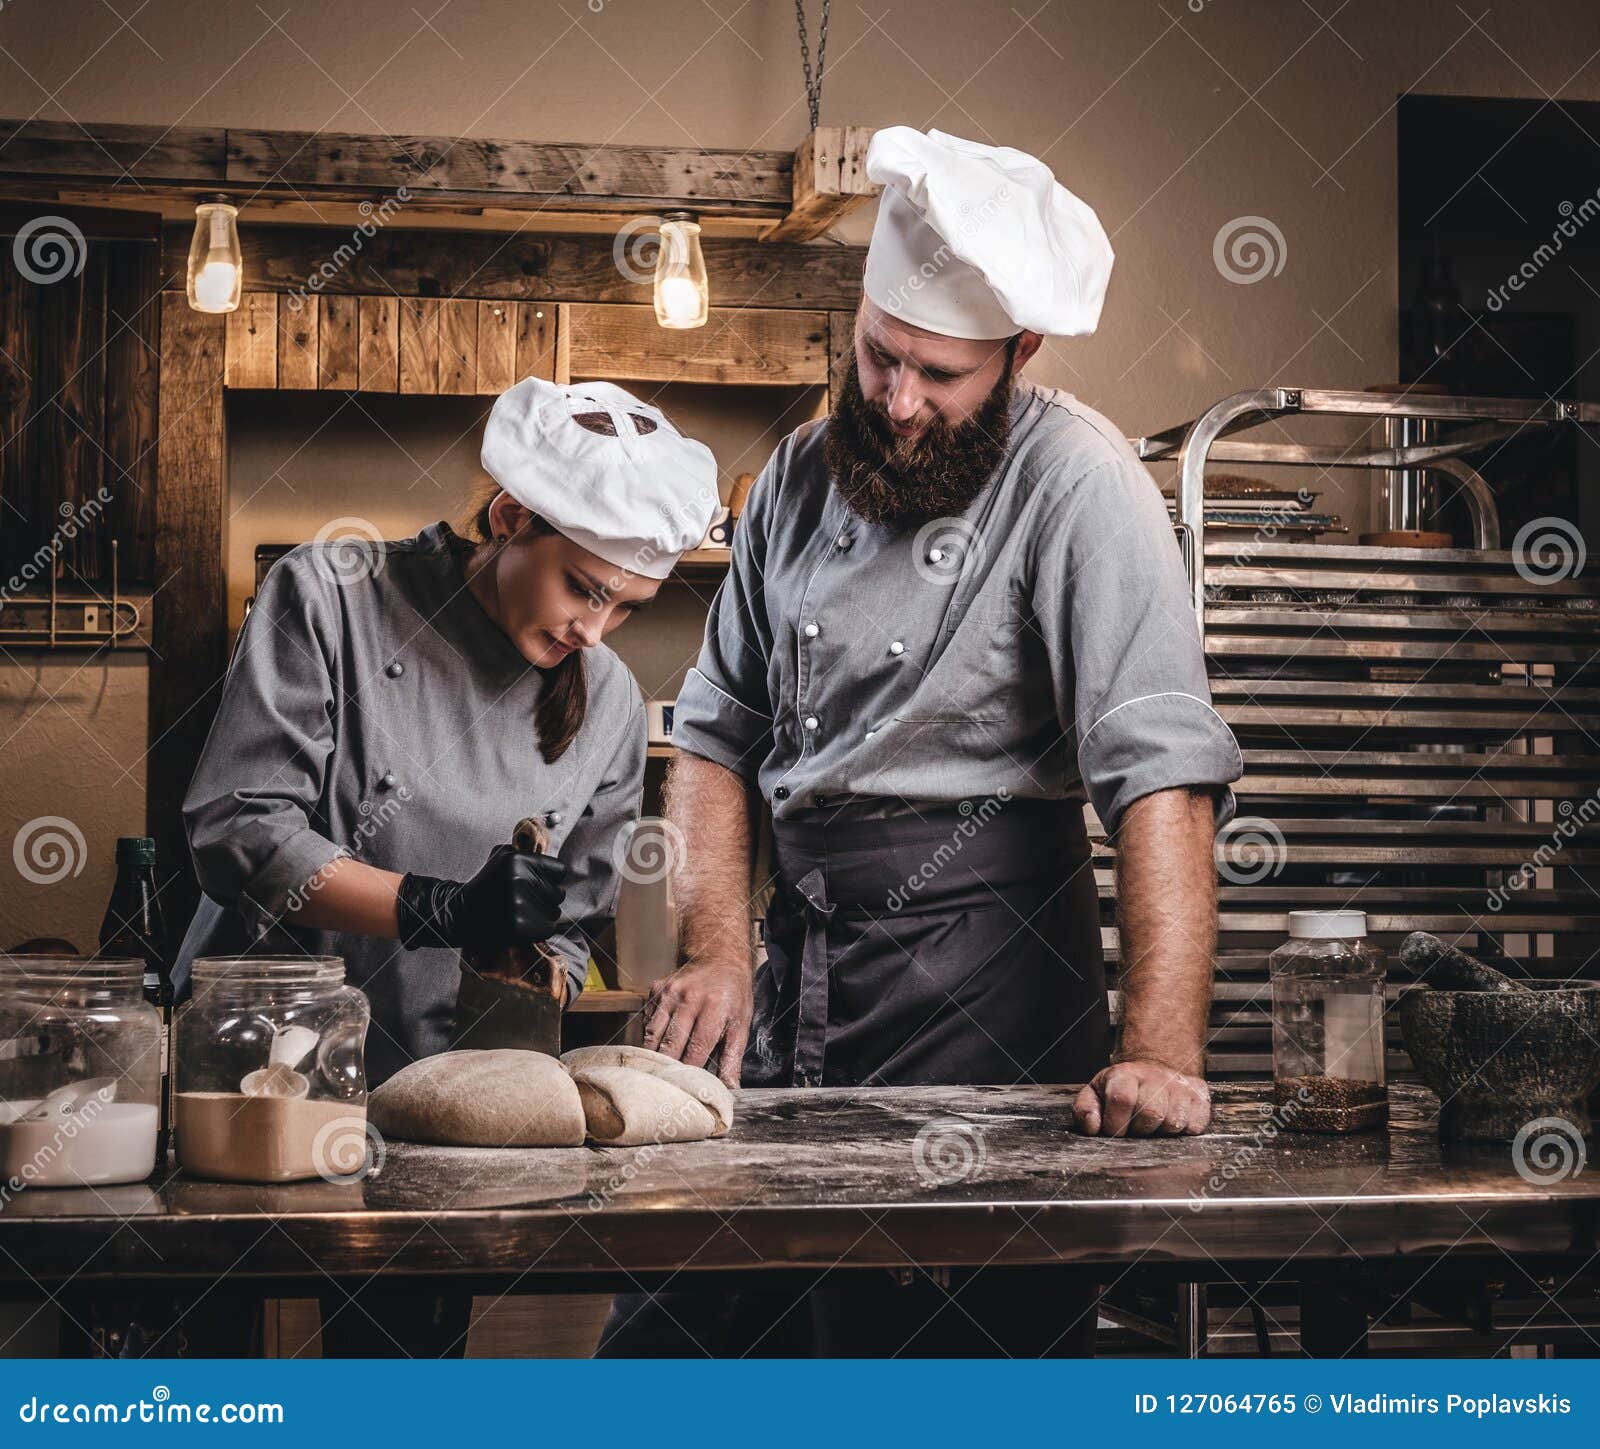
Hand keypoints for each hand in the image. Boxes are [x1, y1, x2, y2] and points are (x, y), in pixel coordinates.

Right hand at [396, 844, 566, 950]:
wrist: (461, 912)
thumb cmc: (487, 884)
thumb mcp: (501, 857)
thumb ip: (527, 852)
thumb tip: (552, 853)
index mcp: (517, 860)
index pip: (560, 871)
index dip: (551, 878)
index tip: (538, 883)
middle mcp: (519, 880)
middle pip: (559, 893)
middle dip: (546, 898)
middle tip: (526, 900)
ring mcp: (519, 904)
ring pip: (554, 912)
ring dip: (543, 914)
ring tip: (523, 912)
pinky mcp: (519, 926)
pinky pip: (548, 928)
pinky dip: (539, 929)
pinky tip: (522, 925)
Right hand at [642, 957, 752, 1088]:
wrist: (720, 959)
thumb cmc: (733, 997)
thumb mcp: (741, 1025)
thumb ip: (732, 1059)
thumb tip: (730, 1089)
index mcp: (715, 1007)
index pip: (696, 1050)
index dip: (689, 1074)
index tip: (685, 1091)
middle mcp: (690, 997)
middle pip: (670, 1045)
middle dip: (667, 1069)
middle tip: (666, 1089)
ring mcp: (670, 991)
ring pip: (652, 1035)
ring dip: (654, 1056)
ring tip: (655, 1075)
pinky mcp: (657, 988)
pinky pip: (647, 1021)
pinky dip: (651, 1037)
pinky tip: (658, 1046)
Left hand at [1072, 1059, 1210, 1136]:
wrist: (1155, 1070)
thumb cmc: (1123, 1089)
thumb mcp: (1096, 1093)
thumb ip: (1085, 1110)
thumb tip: (1092, 1127)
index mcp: (1125, 1075)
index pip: (1122, 1099)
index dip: (1116, 1123)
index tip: (1115, 1129)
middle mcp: (1155, 1077)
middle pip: (1151, 1113)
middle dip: (1140, 1129)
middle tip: (1136, 1126)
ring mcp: (1180, 1087)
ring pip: (1173, 1123)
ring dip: (1160, 1131)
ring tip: (1153, 1123)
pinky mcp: (1200, 1098)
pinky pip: (1195, 1126)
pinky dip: (1183, 1131)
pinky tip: (1172, 1121)